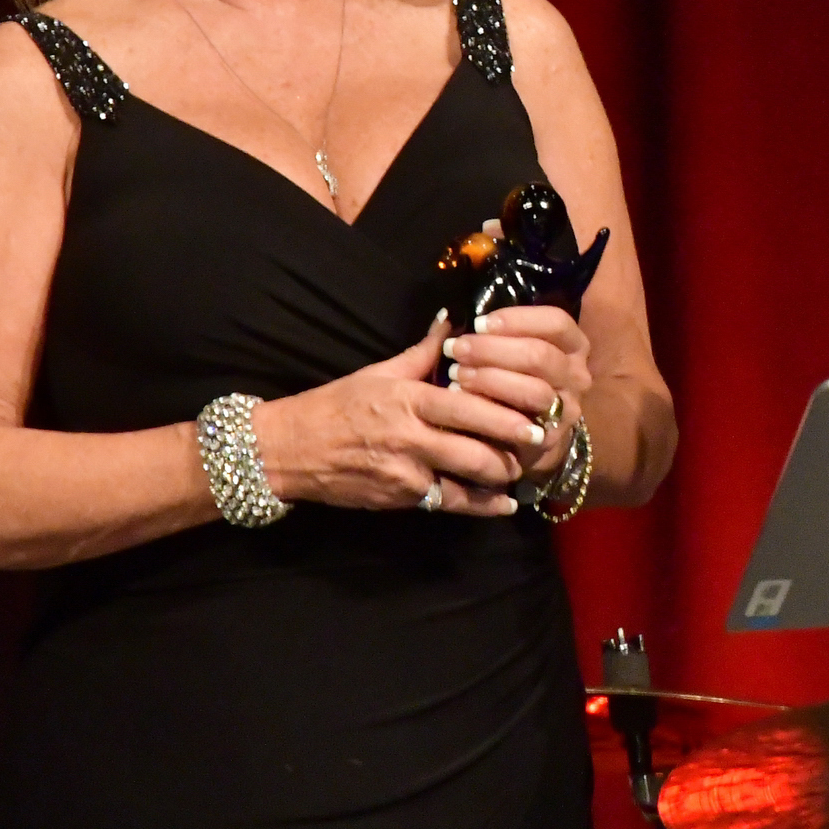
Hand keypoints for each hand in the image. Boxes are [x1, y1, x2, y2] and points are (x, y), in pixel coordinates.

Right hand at [250, 312, 525, 516]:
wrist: (290, 450)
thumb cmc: (336, 405)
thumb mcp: (378, 372)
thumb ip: (422, 353)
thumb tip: (453, 322)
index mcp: (408, 399)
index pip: (468, 406)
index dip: (505, 414)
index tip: (535, 414)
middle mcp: (409, 437)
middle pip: (475, 447)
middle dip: (512, 449)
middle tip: (538, 442)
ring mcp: (405, 472)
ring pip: (466, 479)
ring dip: (500, 477)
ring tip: (523, 468)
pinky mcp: (400, 499)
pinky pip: (448, 504)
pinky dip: (479, 506)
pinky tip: (502, 504)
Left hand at [441, 303, 592, 483]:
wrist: (532, 435)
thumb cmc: (518, 379)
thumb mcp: (517, 349)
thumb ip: (498, 333)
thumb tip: (453, 316)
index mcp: (574, 346)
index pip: (556, 322)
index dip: (517, 319)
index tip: (479, 323)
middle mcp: (577, 376)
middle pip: (540, 355)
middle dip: (493, 350)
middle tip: (456, 349)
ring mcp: (568, 409)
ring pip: (534, 390)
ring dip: (491, 380)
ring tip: (457, 375)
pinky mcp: (551, 438)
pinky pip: (522, 424)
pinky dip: (491, 410)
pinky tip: (464, 403)